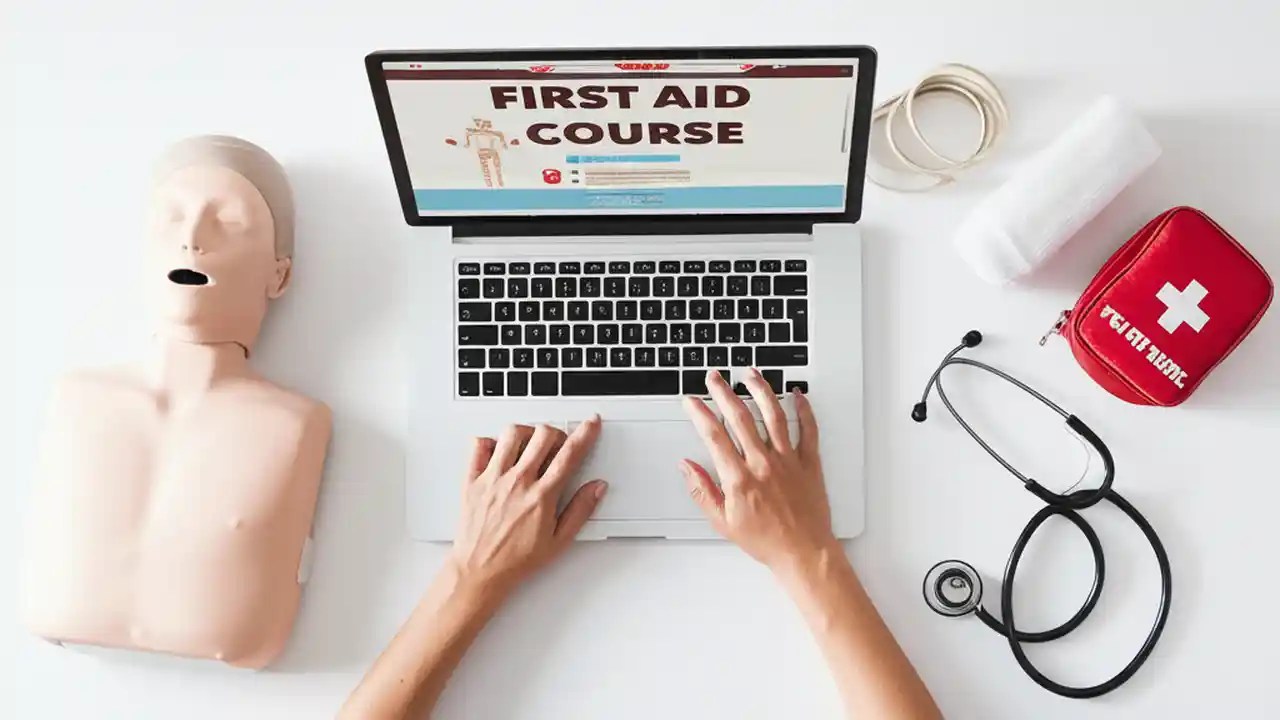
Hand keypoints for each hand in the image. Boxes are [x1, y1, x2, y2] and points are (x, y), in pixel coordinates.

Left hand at [449, 418, 606, 595]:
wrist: (479, 571)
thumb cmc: (516, 560)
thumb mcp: (559, 541)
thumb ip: (581, 510)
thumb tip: (597, 487)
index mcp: (541, 496)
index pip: (570, 454)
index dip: (585, 434)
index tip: (591, 424)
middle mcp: (517, 482)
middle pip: (543, 435)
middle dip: (557, 432)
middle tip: (558, 444)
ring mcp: (493, 478)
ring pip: (512, 433)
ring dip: (527, 432)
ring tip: (530, 445)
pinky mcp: (472, 480)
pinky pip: (479, 445)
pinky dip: (490, 442)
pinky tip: (499, 452)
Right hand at [681, 369, 835, 571]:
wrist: (803, 552)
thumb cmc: (766, 541)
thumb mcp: (723, 522)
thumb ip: (702, 490)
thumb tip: (686, 466)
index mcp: (739, 479)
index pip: (714, 436)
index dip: (699, 414)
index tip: (691, 401)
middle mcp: (763, 464)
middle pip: (740, 417)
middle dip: (723, 392)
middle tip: (714, 377)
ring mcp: (788, 461)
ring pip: (773, 415)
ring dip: (761, 390)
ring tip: (750, 374)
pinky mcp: (810, 463)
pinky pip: (808, 429)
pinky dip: (804, 409)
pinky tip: (797, 394)